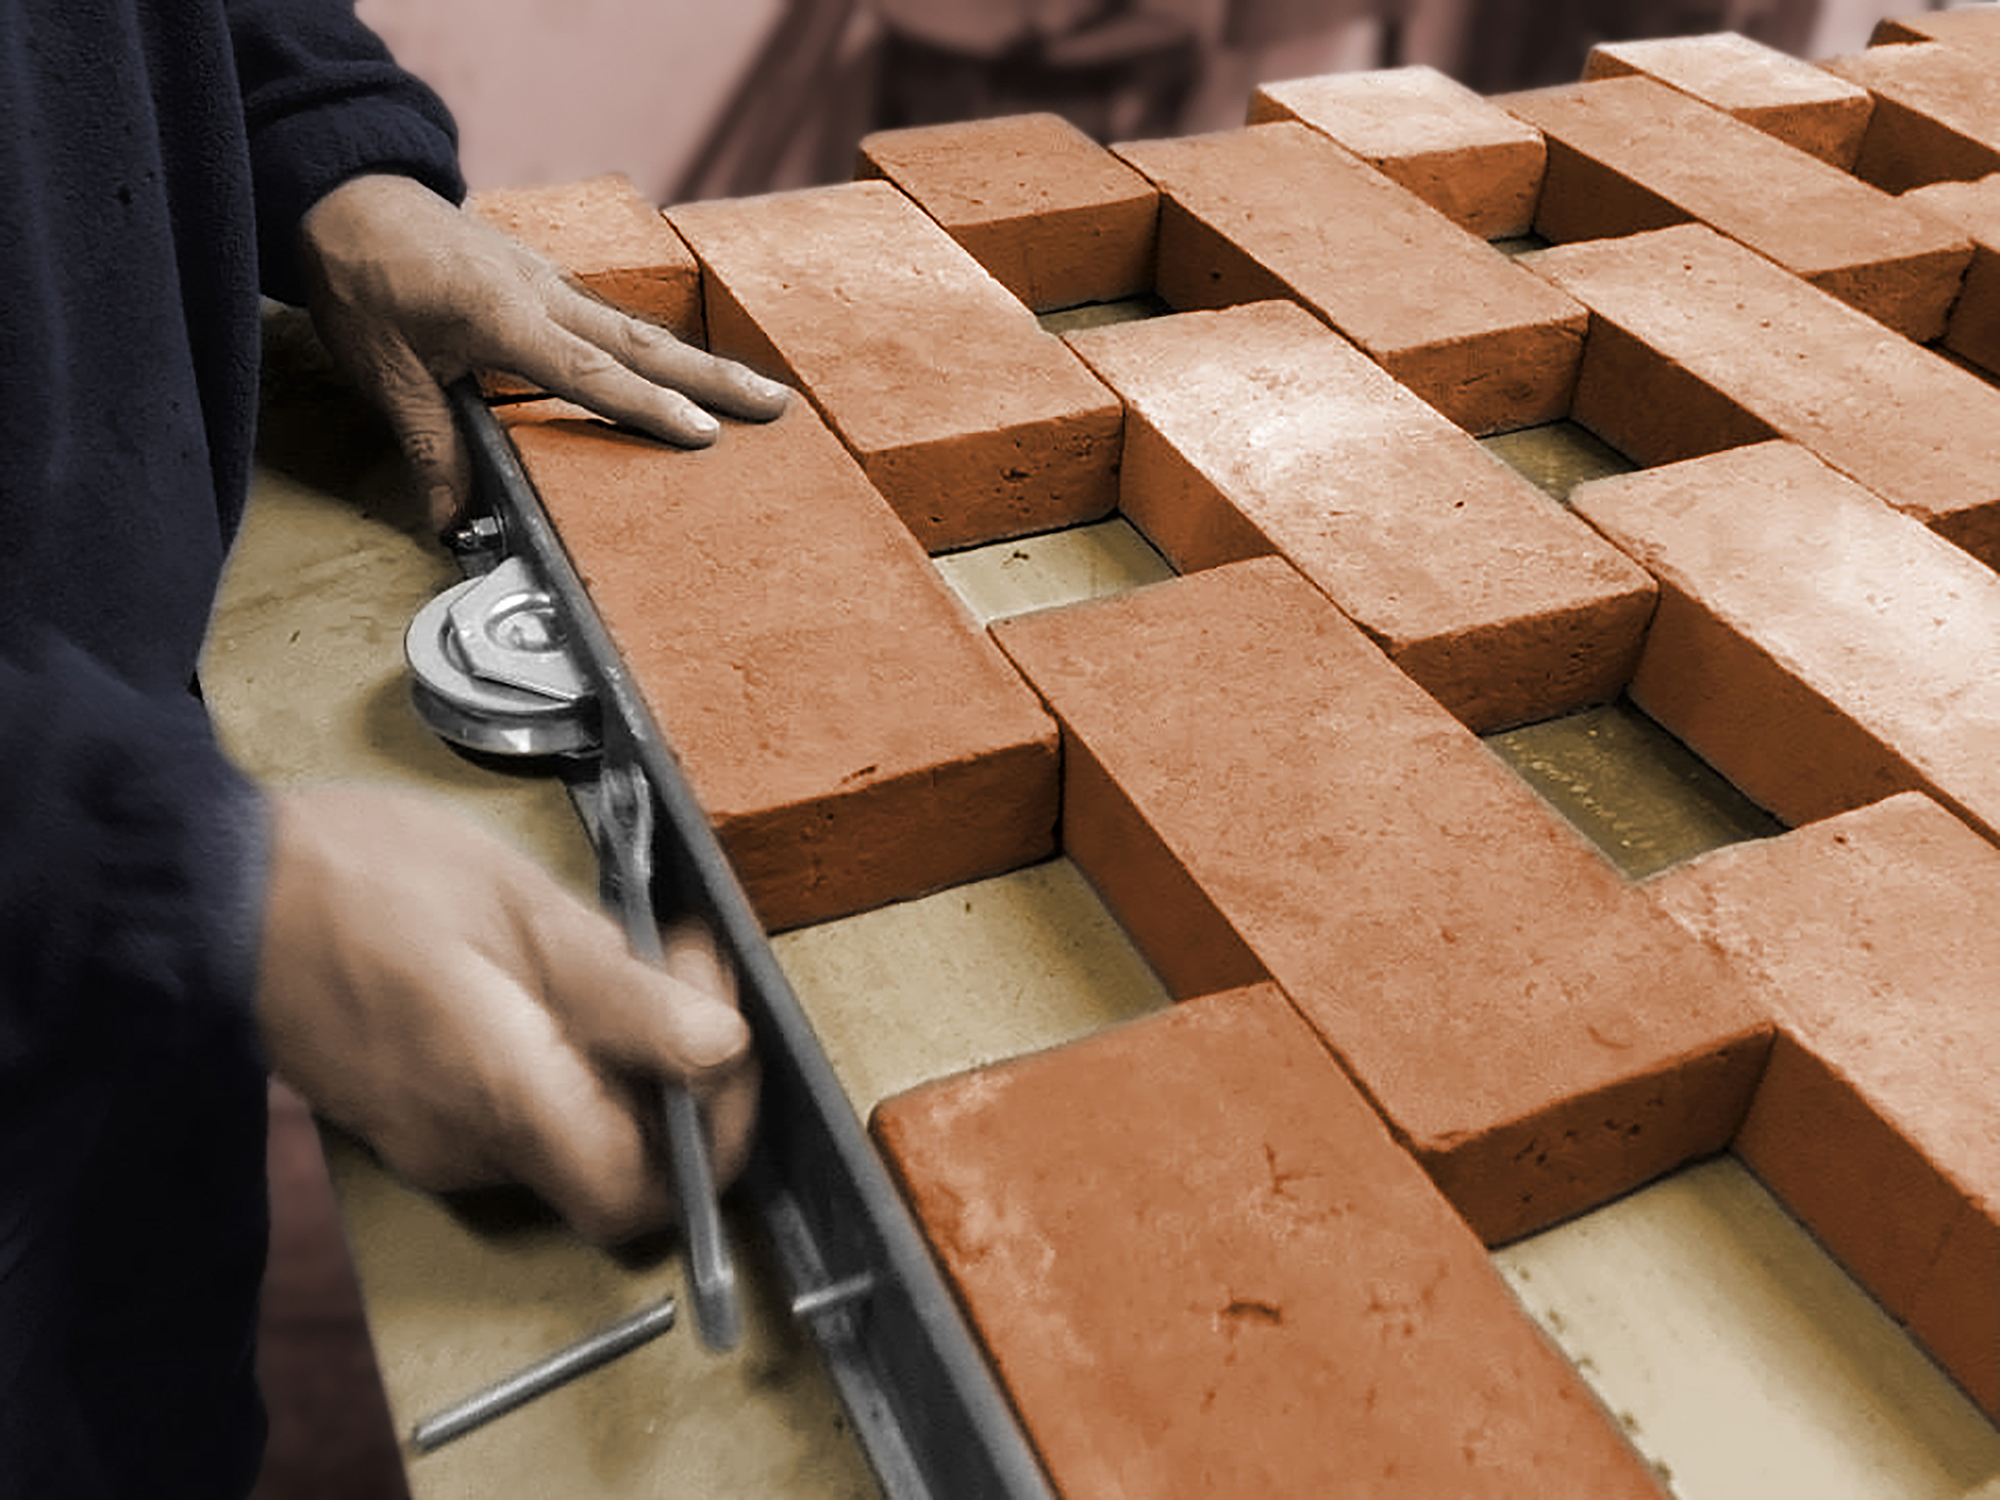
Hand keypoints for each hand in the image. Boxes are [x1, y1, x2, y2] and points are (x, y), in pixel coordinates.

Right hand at [254, 785, 758, 1244]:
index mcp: (503, 1100)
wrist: (210, 888)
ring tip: (621, 954)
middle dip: (677, 1076)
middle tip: (680, 967)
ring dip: (624, 1060)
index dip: (710, 1135)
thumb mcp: (517, 907)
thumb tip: (719, 1050)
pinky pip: (517, 1112)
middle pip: (617, 1163)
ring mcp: (432, 1139)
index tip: (724, 1031)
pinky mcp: (408, 1115)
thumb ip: (622, 992)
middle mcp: (469, 1147)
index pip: (641, 1196)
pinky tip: (554, 978)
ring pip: (570, 1132)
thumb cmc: (361, 877)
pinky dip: (564, 1060)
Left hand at [297, 173, 789, 531]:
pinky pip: (616, 318)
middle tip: (777, 407)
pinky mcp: (547, 279)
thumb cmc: (361, 277)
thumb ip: (430, 446)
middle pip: (643, 343)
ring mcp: (550, 280)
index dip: (648, 406)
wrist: (345, 192)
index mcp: (501, 317)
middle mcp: (541, 293)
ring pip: (639, 328)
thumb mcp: (383, 372)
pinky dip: (662, 348)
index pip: (589, 373)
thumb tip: (452, 524)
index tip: (704, 433)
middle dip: (714, 378)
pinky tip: (687, 368)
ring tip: (759, 393)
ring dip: (701, 363)